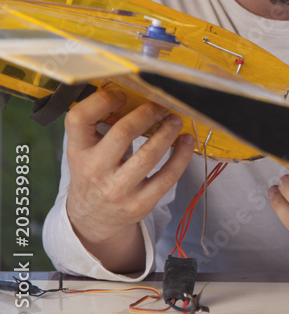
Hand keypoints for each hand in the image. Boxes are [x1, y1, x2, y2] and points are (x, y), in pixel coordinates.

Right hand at [64, 88, 194, 272]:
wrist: (93, 219)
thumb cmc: (95, 174)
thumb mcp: (86, 151)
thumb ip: (101, 127)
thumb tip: (136, 95)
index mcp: (78, 151)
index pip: (79, 119)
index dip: (102, 100)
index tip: (122, 94)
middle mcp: (95, 170)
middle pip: (123, 132)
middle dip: (147, 113)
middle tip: (160, 106)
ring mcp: (118, 189)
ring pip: (150, 155)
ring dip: (168, 132)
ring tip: (175, 120)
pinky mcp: (140, 202)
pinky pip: (168, 176)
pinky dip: (182, 155)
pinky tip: (186, 141)